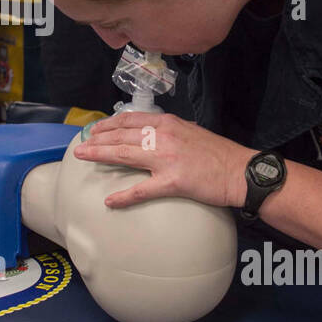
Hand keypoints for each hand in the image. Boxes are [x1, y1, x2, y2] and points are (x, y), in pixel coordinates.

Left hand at [72, 112, 255, 208]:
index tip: (95, 129)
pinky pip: (141, 190)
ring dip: (100, 155)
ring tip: (83, 157)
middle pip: (122, 135)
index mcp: (168, 123)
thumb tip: (153, 132)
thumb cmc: (219, 154)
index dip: (109, 124)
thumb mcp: (191, 131)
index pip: (130, 119)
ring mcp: (166, 158)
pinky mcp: (172, 181)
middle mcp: (163, 136)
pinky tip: (110, 201)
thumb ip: (170, 130)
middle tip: (81, 144)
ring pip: (124, 154)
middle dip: (98, 139)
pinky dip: (123, 196)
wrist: (240, 171)